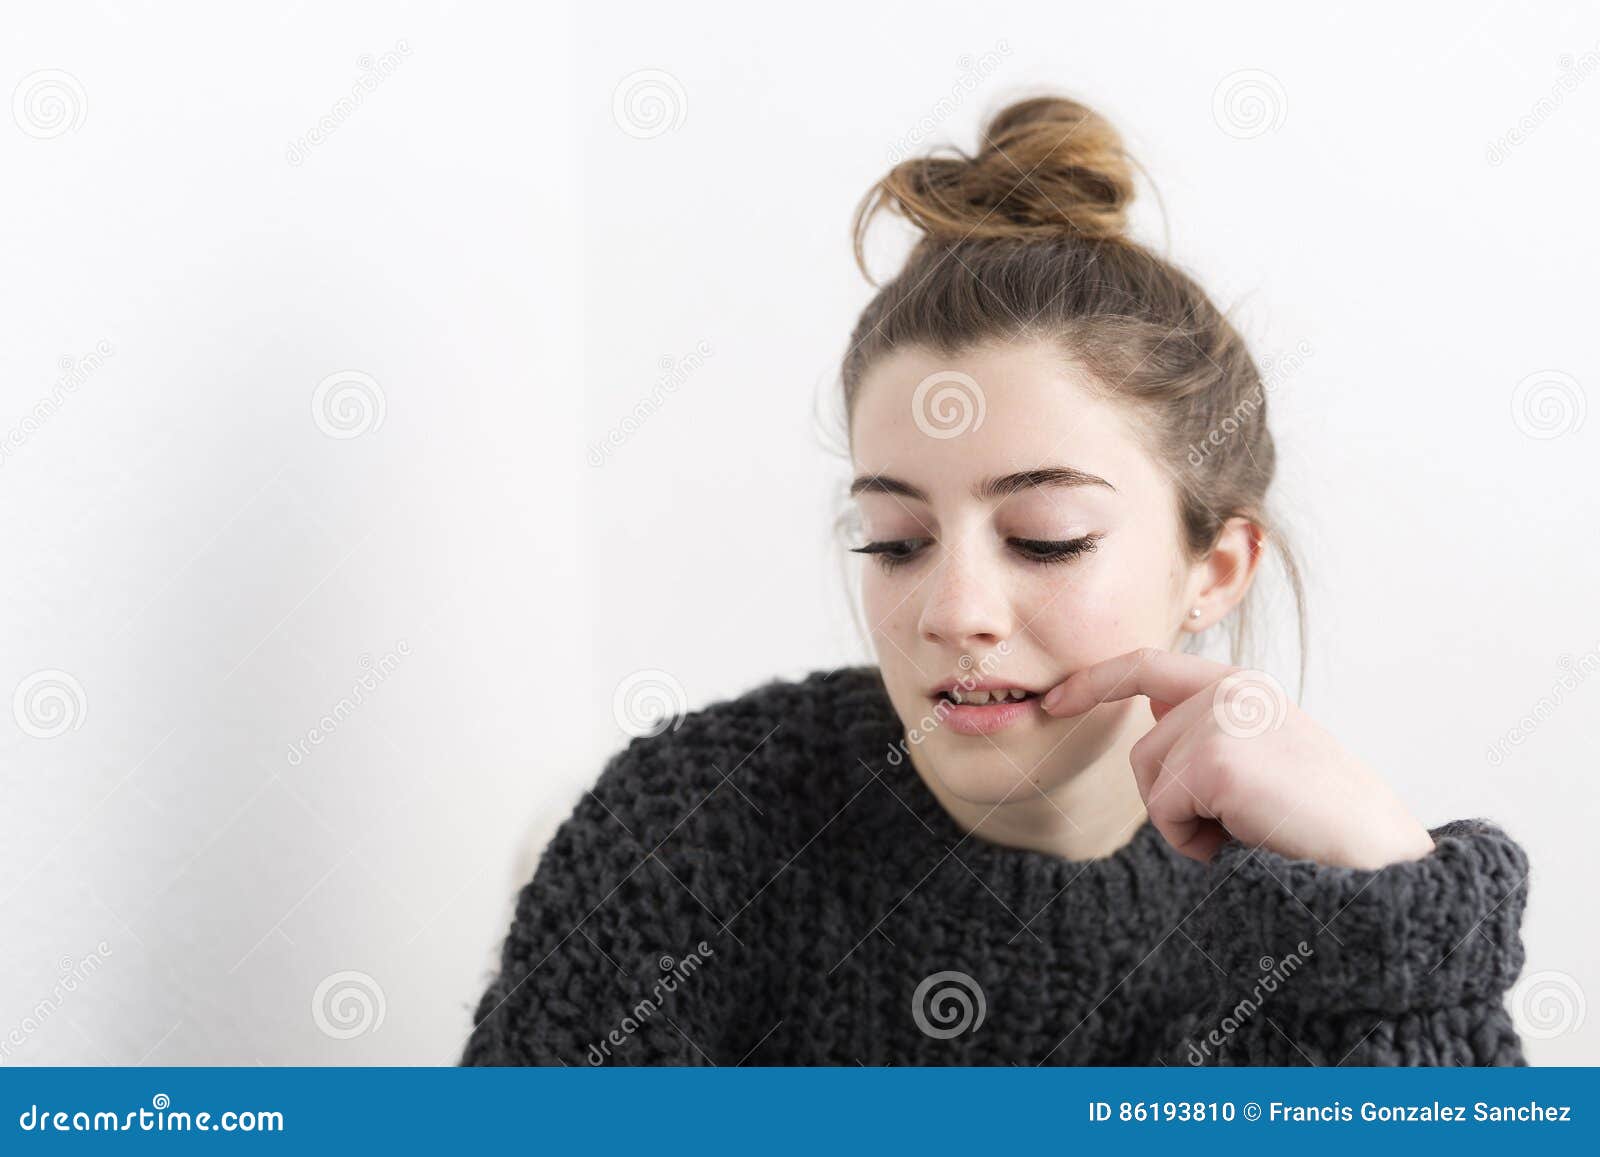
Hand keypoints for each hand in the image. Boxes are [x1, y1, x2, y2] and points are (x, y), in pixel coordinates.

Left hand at [1040, 648, 1435, 868]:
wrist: (1378, 862)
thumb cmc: (1319, 823)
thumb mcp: (1260, 759)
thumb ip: (1209, 731)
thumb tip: (1152, 714)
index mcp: (1242, 687)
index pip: (1149, 666)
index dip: (1096, 680)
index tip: (1055, 698)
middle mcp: (1232, 690)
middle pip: (1143, 752)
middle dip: (1175, 803)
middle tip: (1243, 820)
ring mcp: (1224, 719)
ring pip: (1150, 782)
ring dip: (1189, 824)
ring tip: (1252, 827)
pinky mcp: (1216, 758)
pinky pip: (1165, 812)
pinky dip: (1194, 841)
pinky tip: (1248, 839)